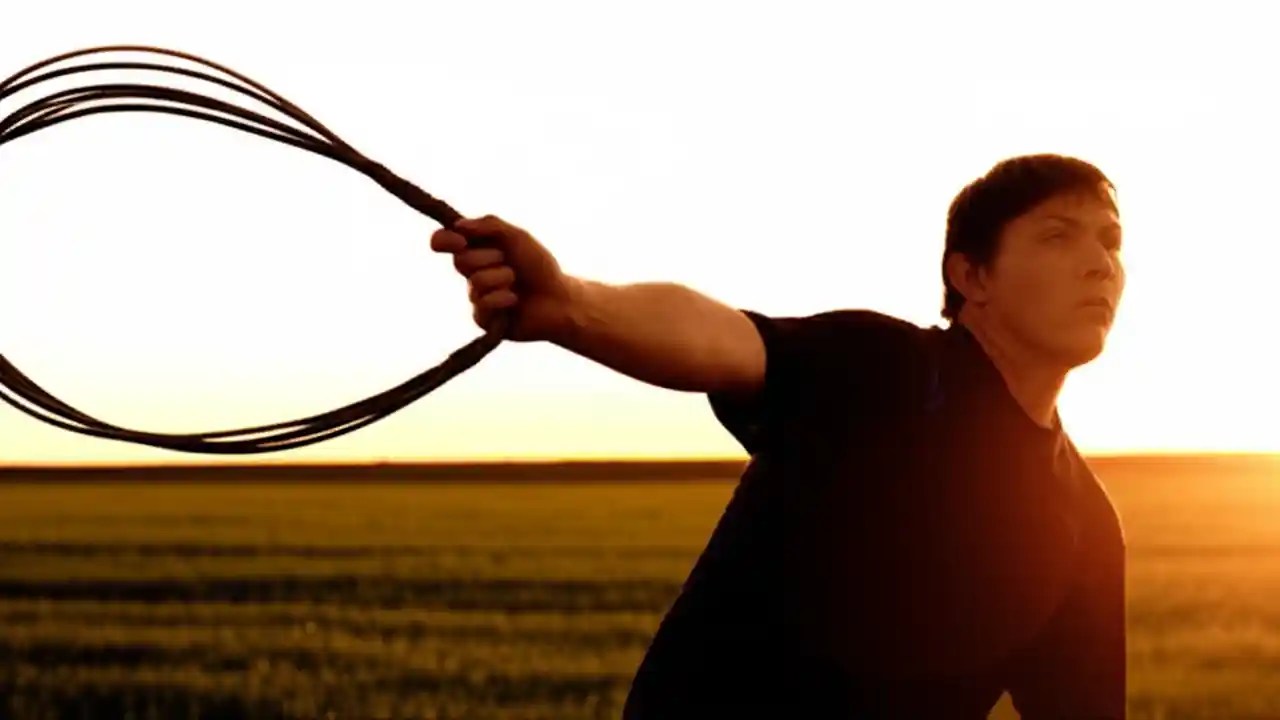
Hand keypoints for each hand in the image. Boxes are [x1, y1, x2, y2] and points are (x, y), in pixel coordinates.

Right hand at [430, 214, 577, 342]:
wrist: (559, 299)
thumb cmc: (539, 267)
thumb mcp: (517, 237)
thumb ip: (489, 225)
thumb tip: (458, 225)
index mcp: (477, 250)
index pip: (444, 242)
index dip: (443, 240)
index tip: (459, 241)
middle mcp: (472, 273)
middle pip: (460, 260)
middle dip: (489, 258)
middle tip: (509, 263)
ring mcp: (476, 297)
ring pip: (476, 282)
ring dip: (503, 278)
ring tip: (517, 284)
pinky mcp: (483, 319)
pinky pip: (483, 304)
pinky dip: (504, 298)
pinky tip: (515, 301)